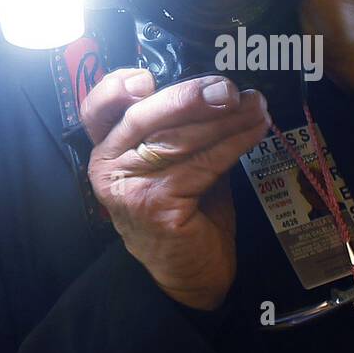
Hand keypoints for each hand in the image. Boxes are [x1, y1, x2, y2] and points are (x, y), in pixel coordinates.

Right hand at [81, 68, 270, 311]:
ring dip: (223, 119)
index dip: (116, 88)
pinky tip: (255, 132)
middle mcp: (108, 166)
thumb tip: (224, 90)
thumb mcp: (178, 162)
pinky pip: (201, 165)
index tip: (146, 76)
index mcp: (108, 149)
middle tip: (227, 88)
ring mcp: (129, 189)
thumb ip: (185, 129)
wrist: (192, 275)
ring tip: (256, 106)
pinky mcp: (156, 207)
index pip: (97, 109)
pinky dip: (233, 144)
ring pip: (177, 139)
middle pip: (141, 118)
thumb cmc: (186, 213)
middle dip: (187, 97)